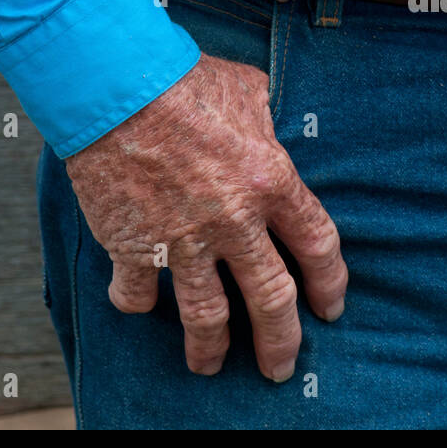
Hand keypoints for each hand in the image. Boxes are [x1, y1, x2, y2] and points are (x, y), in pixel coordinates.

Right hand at [64, 53, 347, 379]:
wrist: (116, 85)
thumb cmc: (185, 80)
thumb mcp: (249, 91)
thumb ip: (267, 121)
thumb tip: (274, 128)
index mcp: (271, 181)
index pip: (317, 245)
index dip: (329, 282)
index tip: (330, 307)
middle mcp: (233, 220)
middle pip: (271, 299)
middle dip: (281, 341)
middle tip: (282, 367)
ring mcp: (182, 240)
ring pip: (206, 315)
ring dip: (210, 348)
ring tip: (209, 367)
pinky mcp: (132, 246)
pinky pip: (137, 295)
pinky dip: (138, 305)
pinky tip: (141, 307)